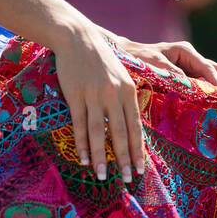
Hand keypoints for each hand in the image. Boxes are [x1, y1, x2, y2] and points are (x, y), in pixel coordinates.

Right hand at [52, 24, 144, 183]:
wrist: (77, 38)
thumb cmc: (100, 58)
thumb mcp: (120, 75)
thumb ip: (125, 98)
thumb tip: (129, 127)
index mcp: (128, 90)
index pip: (136, 126)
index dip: (138, 150)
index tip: (140, 170)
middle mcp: (113, 94)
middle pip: (120, 133)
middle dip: (124, 159)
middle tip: (126, 180)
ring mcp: (93, 95)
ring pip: (98, 132)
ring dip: (100, 157)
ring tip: (102, 176)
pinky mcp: (75, 95)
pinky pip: (79, 124)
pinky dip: (82, 144)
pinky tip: (84, 159)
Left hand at [107, 35, 216, 92]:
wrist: (119, 56)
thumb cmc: (134, 59)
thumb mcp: (152, 64)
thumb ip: (171, 72)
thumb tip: (192, 85)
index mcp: (184, 52)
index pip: (207, 69)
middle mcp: (190, 58)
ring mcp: (189, 67)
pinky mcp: (185, 77)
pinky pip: (206, 84)